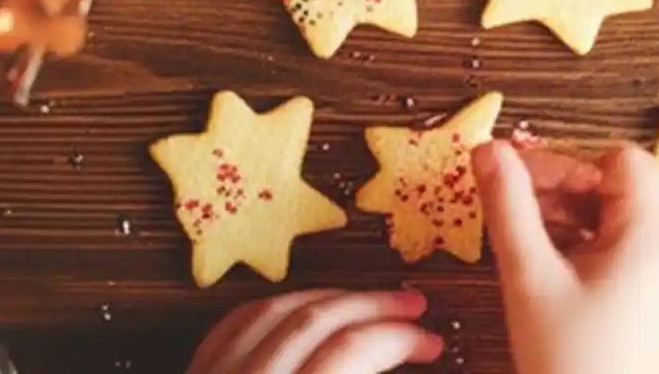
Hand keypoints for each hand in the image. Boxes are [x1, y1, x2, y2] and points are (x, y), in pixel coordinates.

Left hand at [187, 289, 442, 373]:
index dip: (399, 338)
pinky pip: (230, 326)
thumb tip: (393, 360)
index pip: (351, 351)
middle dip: (373, 305)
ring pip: (271, 311)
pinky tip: (300, 309)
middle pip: (314, 319)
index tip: (429, 342)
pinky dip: (273, 308)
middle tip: (412, 306)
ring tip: (365, 301)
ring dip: (328, 298)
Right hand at [472, 140, 658, 373]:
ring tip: (531, 246)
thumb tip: (487, 149)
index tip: (519, 182)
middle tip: (516, 212)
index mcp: (657, 232)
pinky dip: (597, 248)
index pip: (620, 160)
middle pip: (624, 187)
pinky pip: (636, 251)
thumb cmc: (569, 362)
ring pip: (627, 219)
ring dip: (577, 219)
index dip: (565, 164)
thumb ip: (507, 204)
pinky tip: (556, 271)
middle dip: (566, 191)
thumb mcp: (529, 275)